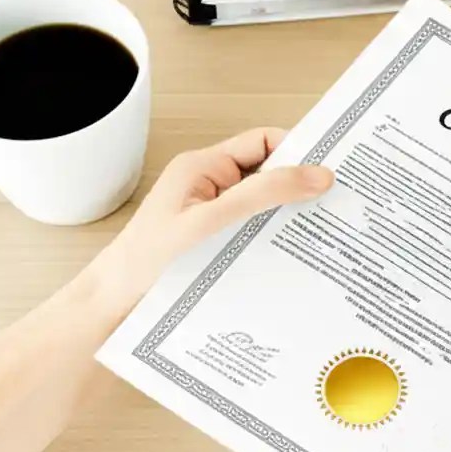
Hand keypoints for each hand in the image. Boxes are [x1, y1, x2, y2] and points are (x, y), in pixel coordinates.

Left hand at [86, 127, 333, 312]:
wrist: (112, 308)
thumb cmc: (147, 262)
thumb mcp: (210, 221)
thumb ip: (262, 195)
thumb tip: (317, 175)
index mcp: (204, 167)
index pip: (263, 142)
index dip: (298, 151)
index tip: (331, 171)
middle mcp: (210, 187)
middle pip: (268, 174)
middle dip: (300, 188)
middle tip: (337, 205)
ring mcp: (213, 216)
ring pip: (264, 207)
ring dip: (289, 219)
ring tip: (323, 235)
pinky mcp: (216, 243)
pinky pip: (256, 233)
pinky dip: (276, 241)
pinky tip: (294, 259)